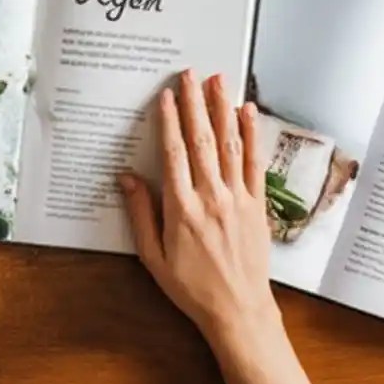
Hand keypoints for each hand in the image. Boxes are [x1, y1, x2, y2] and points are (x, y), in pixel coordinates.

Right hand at [119, 70, 280, 355]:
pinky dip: (250, 135)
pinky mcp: (257, 204)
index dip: (169, 122)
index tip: (165, 97)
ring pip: (228, 144)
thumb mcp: (153, 257)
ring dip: (222, 109)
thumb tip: (127, 178)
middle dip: (194, 104)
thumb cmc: (192, 287)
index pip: (174, 154)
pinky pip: (253, 162)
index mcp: (182, 209)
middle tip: (189, 75)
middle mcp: (211, 197)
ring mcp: (237, 199)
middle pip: (201, 140)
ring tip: (218, 80)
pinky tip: (247, 112)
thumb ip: (140, 213)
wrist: (238, 309)